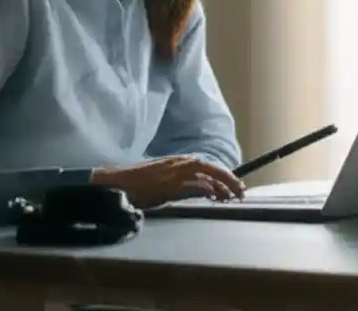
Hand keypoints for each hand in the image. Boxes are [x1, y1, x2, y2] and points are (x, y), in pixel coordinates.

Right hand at [91, 156, 245, 207]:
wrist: (116, 185)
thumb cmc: (136, 185)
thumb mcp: (163, 182)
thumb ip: (182, 184)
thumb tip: (201, 191)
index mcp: (178, 161)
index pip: (207, 165)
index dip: (223, 175)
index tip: (235, 185)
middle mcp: (179, 163)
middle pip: (211, 167)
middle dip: (229, 179)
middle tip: (242, 191)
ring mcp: (174, 173)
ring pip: (206, 174)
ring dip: (222, 185)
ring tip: (233, 196)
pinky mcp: (168, 184)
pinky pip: (192, 185)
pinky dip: (205, 188)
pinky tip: (214, 195)